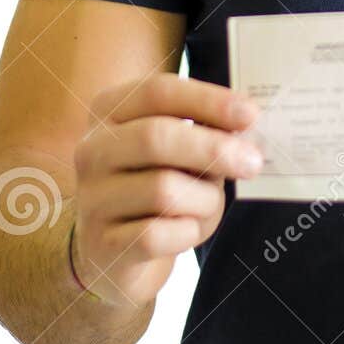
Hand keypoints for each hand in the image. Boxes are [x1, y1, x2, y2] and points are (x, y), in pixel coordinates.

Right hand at [71, 73, 262, 309]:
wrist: (115, 250)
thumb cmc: (156, 184)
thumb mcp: (177, 150)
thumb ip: (205, 130)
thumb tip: (245, 123)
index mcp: (109, 112)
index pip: (158, 92)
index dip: (208, 100)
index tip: (250, 114)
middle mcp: (92, 150)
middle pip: (155, 137)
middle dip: (213, 148)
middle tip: (252, 162)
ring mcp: (92, 199)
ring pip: (163, 190)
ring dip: (204, 200)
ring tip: (207, 205)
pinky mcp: (102, 244)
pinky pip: (156, 235)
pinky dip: (187, 233)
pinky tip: (186, 230)